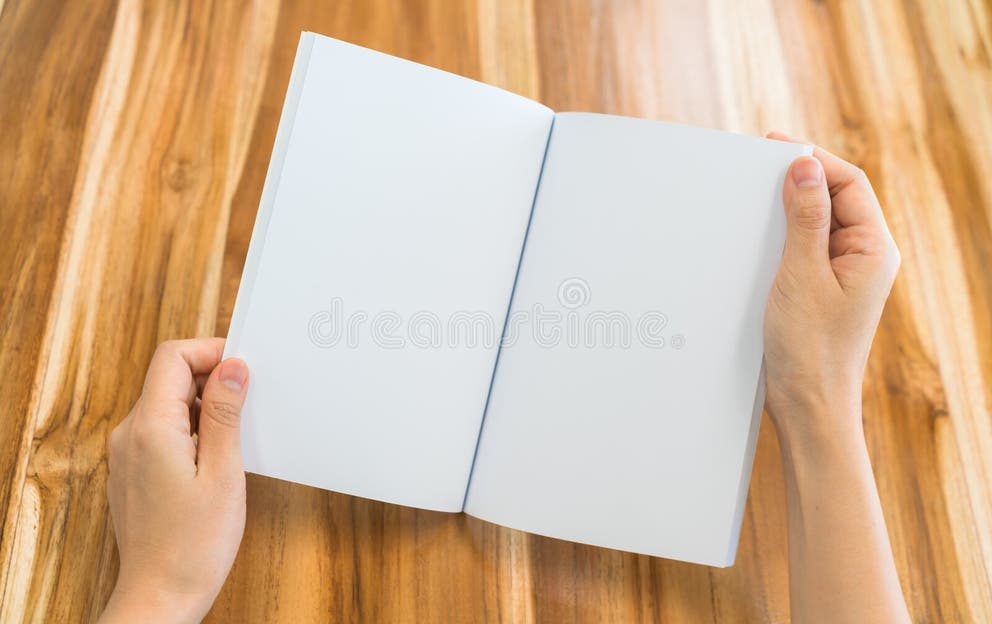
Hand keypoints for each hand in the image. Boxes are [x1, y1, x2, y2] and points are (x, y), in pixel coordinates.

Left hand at [100, 338, 248, 623]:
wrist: (160, 598)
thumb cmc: (194, 545)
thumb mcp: (224, 472)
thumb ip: (226, 413)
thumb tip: (233, 366)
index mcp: (150, 428)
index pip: (172, 357)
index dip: (210, 352)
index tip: (245, 366)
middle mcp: (130, 435)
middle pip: (168, 377)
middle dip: (211, 378)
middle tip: (250, 400)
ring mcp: (127, 454)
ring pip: (167, 403)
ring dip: (204, 405)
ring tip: (237, 435)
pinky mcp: (134, 471)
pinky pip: (162, 430)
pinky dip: (192, 428)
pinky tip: (217, 457)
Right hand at [763, 133, 899, 443]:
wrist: (808, 406)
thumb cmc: (810, 350)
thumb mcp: (801, 275)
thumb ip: (804, 219)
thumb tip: (804, 166)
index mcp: (873, 250)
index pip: (849, 184)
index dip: (813, 160)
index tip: (775, 147)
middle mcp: (864, 257)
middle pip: (835, 198)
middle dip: (799, 180)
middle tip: (756, 167)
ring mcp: (843, 274)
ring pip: (817, 222)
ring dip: (788, 208)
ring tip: (753, 199)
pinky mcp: (821, 290)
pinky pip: (804, 248)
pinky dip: (782, 235)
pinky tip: (756, 236)